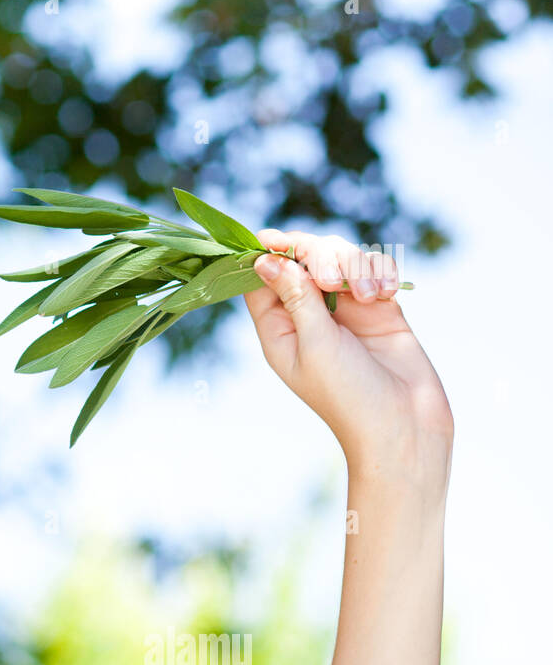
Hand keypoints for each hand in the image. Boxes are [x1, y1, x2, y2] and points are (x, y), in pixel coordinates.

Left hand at [242, 230, 453, 479]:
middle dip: (318, 256)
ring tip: (369, 295)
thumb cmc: (349, 395)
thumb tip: (263, 259)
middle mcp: (309, 315)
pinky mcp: (380, 307)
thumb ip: (295, 297)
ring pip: (341, 257)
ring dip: (355, 265)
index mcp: (279, 328)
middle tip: (332, 280)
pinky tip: (387, 294)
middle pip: (302, 258)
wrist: (405, 427)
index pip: (260, 278)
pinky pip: (374, 269)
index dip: (264, 254)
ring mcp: (346, 309)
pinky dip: (380, 272)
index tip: (270, 237)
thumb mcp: (315, 344)